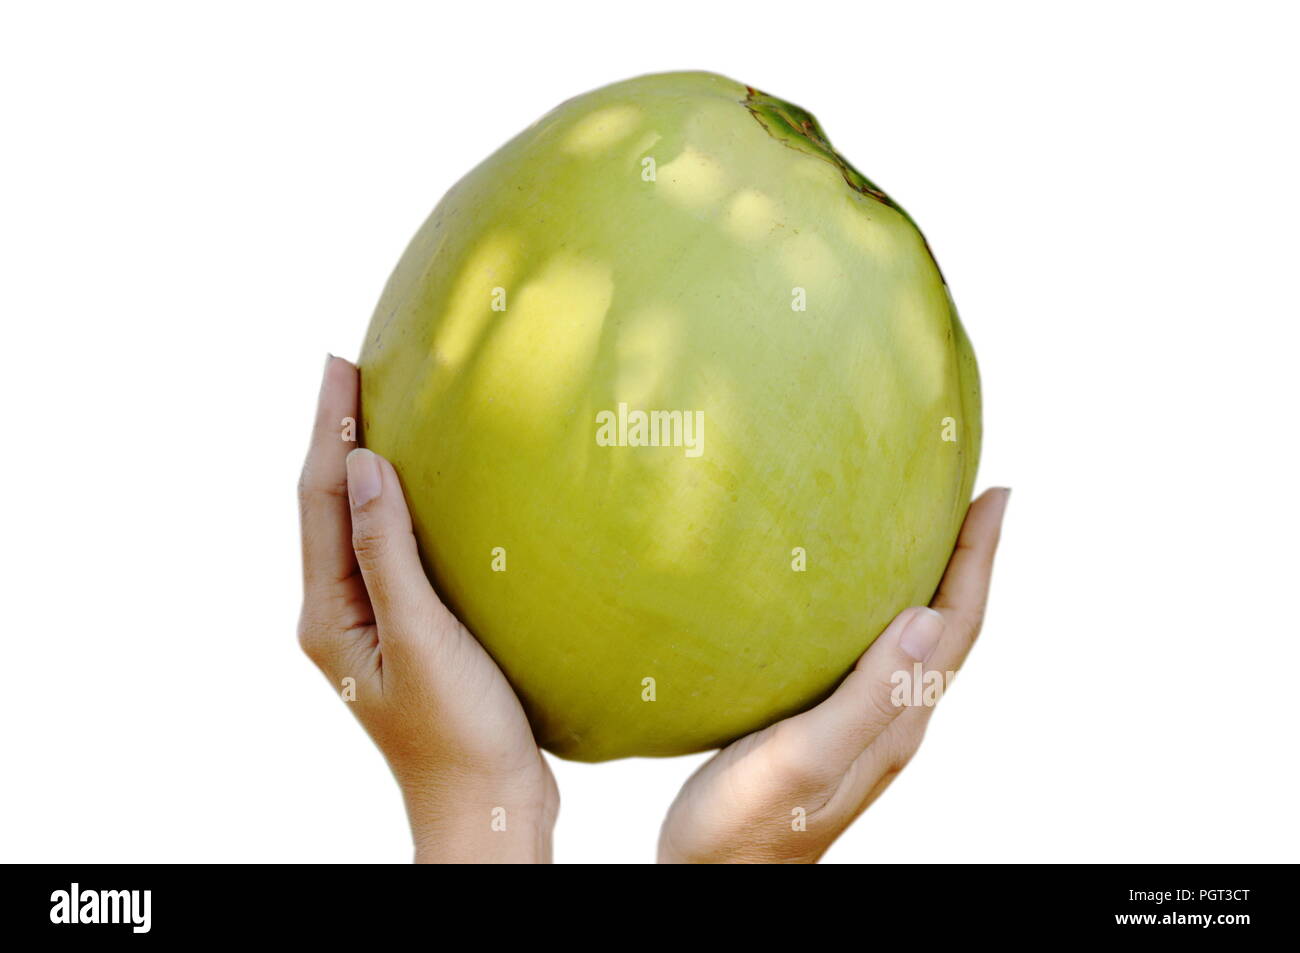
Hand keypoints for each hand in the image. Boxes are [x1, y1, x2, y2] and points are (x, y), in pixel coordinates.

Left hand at [297, 356, 557, 862]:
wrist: (489, 806)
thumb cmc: (459, 734)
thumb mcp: (422, 638)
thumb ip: (388, 553)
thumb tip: (365, 464)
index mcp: (329, 613)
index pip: (320, 500)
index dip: (329, 429)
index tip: (337, 364)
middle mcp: (342, 613)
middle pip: (331, 506)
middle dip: (337, 436)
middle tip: (350, 367)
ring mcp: (376, 624)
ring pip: (362, 527)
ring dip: (367, 467)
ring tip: (379, 410)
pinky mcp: (413, 632)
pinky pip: (396, 551)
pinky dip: (403, 507)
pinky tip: (428, 489)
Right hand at [658, 487, 1009, 863]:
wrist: (717, 881)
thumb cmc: (749, 828)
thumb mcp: (806, 758)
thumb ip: (869, 696)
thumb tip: (930, 616)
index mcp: (896, 721)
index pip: (957, 625)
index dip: (979, 557)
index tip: (997, 494)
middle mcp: (891, 719)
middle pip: (948, 626)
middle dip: (966, 559)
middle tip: (970, 496)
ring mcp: (860, 725)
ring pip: (914, 639)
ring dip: (931, 581)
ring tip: (924, 529)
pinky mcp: (825, 726)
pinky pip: (876, 654)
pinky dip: (883, 608)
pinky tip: (852, 594)